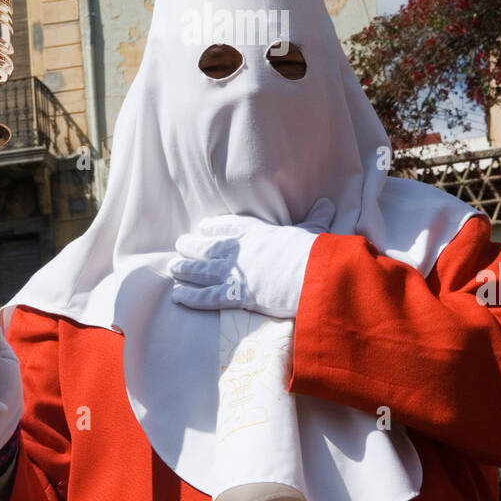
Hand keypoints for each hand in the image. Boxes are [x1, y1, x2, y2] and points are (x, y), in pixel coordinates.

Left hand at [169, 198, 334, 318]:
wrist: (311, 274)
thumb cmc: (314, 251)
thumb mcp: (315, 229)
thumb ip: (317, 217)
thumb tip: (328, 203)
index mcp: (257, 232)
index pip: (229, 227)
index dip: (214, 227)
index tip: (203, 227)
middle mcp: (239, 250)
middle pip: (208, 247)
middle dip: (192, 246)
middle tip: (180, 244)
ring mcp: (235, 273)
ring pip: (201, 270)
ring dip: (185, 269)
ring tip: (172, 267)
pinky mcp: (236, 295)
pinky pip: (207, 297)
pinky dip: (191, 297)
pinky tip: (177, 295)